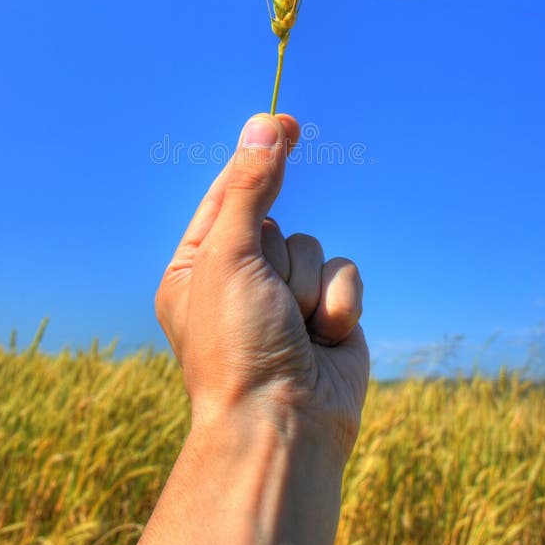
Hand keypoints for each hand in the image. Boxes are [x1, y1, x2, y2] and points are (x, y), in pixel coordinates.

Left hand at [156, 112, 368, 460]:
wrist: (285, 424)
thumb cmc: (238, 343)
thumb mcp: (232, 255)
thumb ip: (252, 187)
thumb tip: (265, 124)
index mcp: (198, 267)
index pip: (227, 197)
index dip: (254, 160)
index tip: (283, 121)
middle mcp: (241, 280)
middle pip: (278, 220)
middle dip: (280, 255)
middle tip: (266, 297)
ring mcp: (286, 298)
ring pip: (315, 246)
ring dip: (309, 283)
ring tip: (294, 327)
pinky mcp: (327, 313)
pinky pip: (346, 273)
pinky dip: (339, 303)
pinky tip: (324, 341)